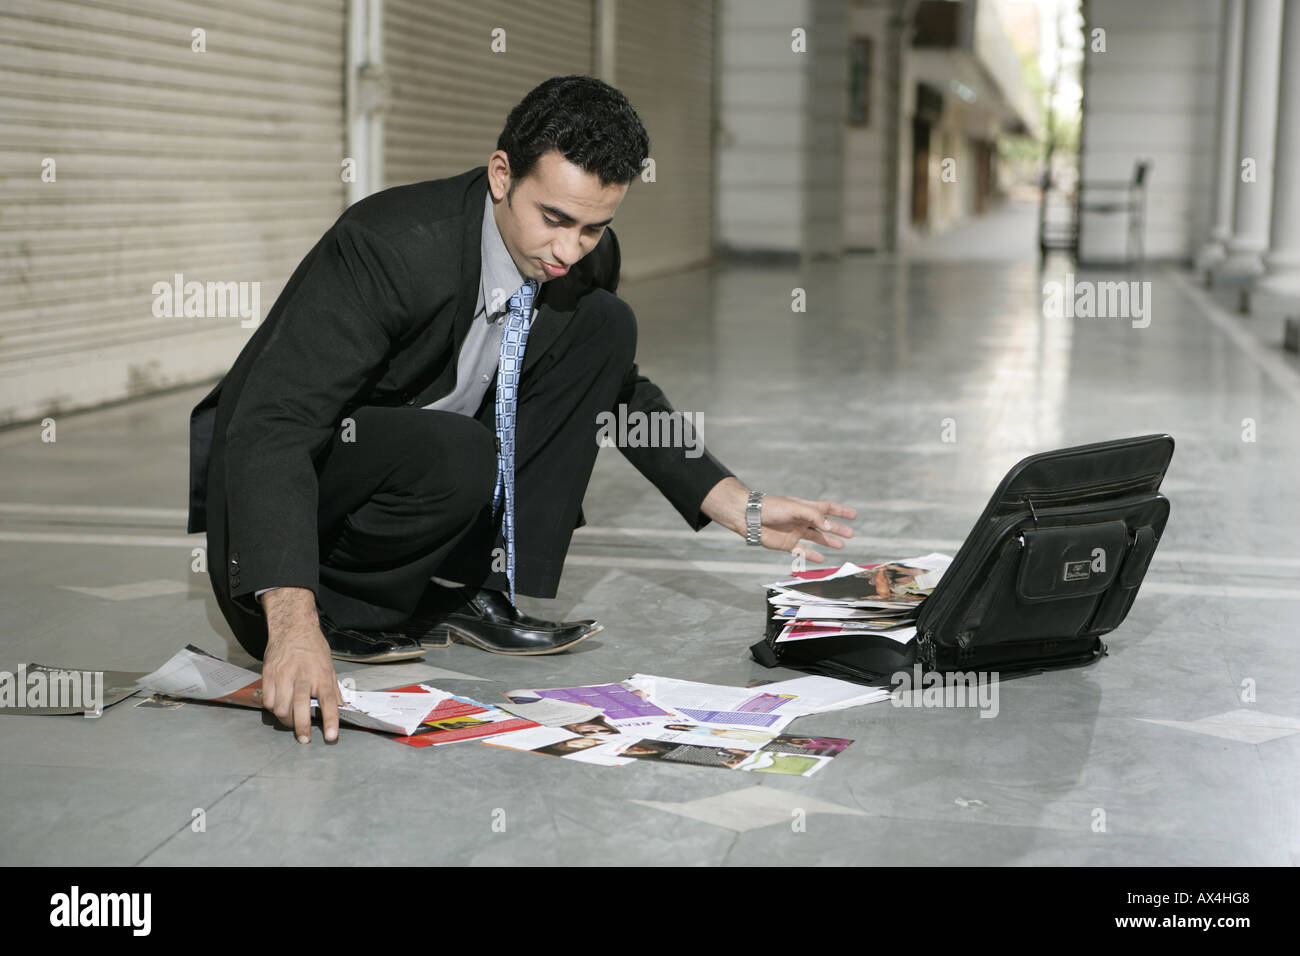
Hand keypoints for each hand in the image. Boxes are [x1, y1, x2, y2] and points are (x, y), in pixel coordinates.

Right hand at [260, 587, 340, 743]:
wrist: (292, 628)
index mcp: (321, 675)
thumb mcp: (329, 666)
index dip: (330, 720)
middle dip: (301, 728)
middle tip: (305, 738)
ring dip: (285, 719)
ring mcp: (283, 676)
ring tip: (291, 720)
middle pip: (299, 708)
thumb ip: (334, 689)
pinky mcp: (268, 675)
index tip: (331, 737)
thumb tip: (342, 709)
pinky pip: (267, 701)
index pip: (328, 701)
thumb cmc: (313, 648)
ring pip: (280, 708)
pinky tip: (279, 706)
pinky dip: (272, 709)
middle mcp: (302, 676)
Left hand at [752, 494, 856, 561]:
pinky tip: (821, 559)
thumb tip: (829, 527)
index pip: (827, 508)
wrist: (751, 517)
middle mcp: (802, 519)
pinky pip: (802, 551)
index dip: (841, 511)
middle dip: (837, 529)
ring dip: (828, 541)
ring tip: (840, 546)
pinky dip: (812, 555)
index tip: (854, 515)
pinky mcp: (787, 544)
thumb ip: (814, 516)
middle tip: (850, 534)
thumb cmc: (772, 508)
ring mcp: (795, 532)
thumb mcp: (796, 508)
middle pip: (824, 524)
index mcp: (805, 507)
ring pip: (816, 537)